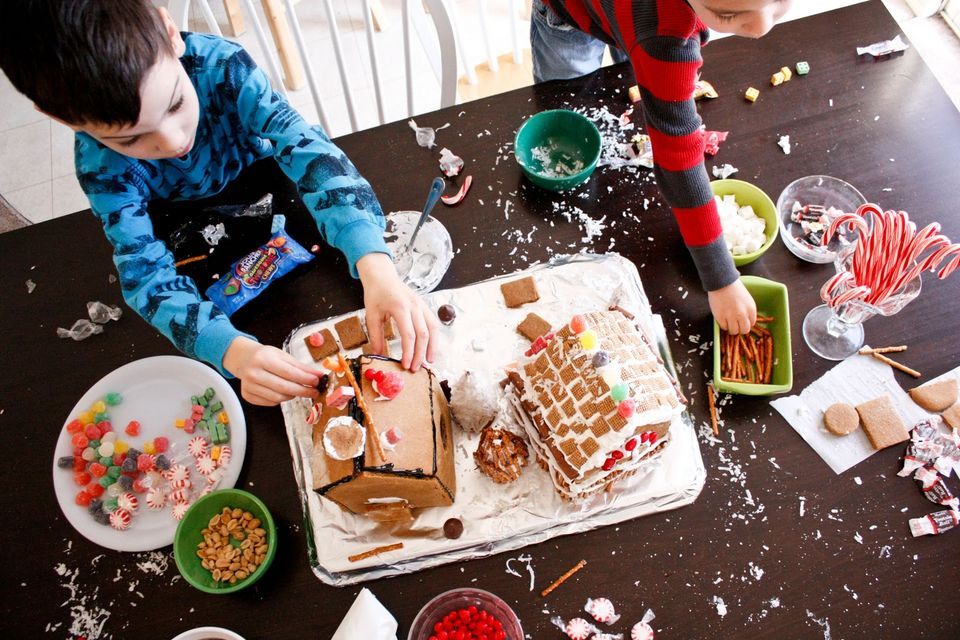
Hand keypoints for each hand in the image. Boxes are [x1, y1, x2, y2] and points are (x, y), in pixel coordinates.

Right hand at [223, 336, 321, 405]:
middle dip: (303, 391)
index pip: (288, 372)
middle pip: (283, 387)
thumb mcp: (282, 356)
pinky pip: (270, 402)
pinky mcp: (247, 396)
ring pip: (278, 397)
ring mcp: (248, 386)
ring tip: (298, 390)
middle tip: (314, 392)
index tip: (317, 381)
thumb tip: (318, 375)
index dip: (305, 379)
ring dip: (293, 395)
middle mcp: (253, 373)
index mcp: (263, 359)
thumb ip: (300, 366)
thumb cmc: (265, 356)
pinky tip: (283, 392)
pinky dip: (281, 399)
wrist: (243, 359)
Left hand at [357, 253, 438, 370]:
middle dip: (420, 354)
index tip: (406, 365)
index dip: (409, 352)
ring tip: (429, 361)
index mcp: (400, 307)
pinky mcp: (424, 306)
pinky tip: (430, 347)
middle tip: (416, 368)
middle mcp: (414, 306)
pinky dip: (434, 336)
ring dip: (432, 347)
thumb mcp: (371, 315)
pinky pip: (433, 323)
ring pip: (433, 329)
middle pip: (423, 334)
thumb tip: (379, 355)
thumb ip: (376, 336)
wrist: (382, 276)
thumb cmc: (376, 295)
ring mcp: (422, 305)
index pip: (409, 335)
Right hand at [708, 280, 756, 334]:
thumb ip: (747, 310)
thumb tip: (744, 320)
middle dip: (740, 329)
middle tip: (735, 325)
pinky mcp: (720, 317)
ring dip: (731, 328)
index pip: (752, 324)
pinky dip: (723, 325)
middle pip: (744, 330)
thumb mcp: (747, 299)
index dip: (746, 323)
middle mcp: (743, 314)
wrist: (722, 282)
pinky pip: (724, 327)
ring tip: (728, 323)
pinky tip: (722, 319)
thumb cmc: (734, 288)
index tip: (742, 322)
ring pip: (734, 331)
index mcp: (751, 309)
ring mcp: (731, 317)